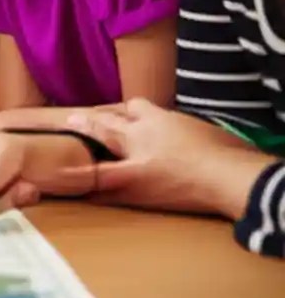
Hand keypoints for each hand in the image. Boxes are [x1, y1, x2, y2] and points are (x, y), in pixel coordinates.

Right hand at [66, 98, 266, 217]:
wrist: (228, 174)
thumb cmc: (177, 184)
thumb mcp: (135, 190)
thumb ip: (104, 185)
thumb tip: (75, 183)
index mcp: (131, 137)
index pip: (99, 127)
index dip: (83, 123)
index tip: (70, 118)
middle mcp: (149, 122)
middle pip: (123, 110)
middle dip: (108, 112)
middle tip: (100, 115)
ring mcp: (174, 120)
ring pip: (147, 107)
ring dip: (135, 111)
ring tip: (133, 119)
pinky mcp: (196, 124)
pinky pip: (170, 116)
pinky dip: (161, 121)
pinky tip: (169, 134)